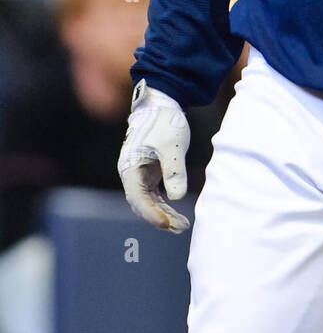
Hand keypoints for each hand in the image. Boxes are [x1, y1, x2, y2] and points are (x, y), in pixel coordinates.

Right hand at [118, 81, 190, 233]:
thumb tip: (177, 197)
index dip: (151, 213)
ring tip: (182, 225)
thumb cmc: (164, 122)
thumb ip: (174, 170)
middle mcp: (131, 173)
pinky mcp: (149, 174)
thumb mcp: (172, 145)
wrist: (161, 105)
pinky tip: (177, 216)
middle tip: (180, 227)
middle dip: (159, 218)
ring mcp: (139, 175)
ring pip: (148, 202)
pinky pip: (154, 196)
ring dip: (163, 215)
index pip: (137, 197)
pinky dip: (165, 206)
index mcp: (130, 166)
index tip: (166, 223)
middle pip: (141, 204)